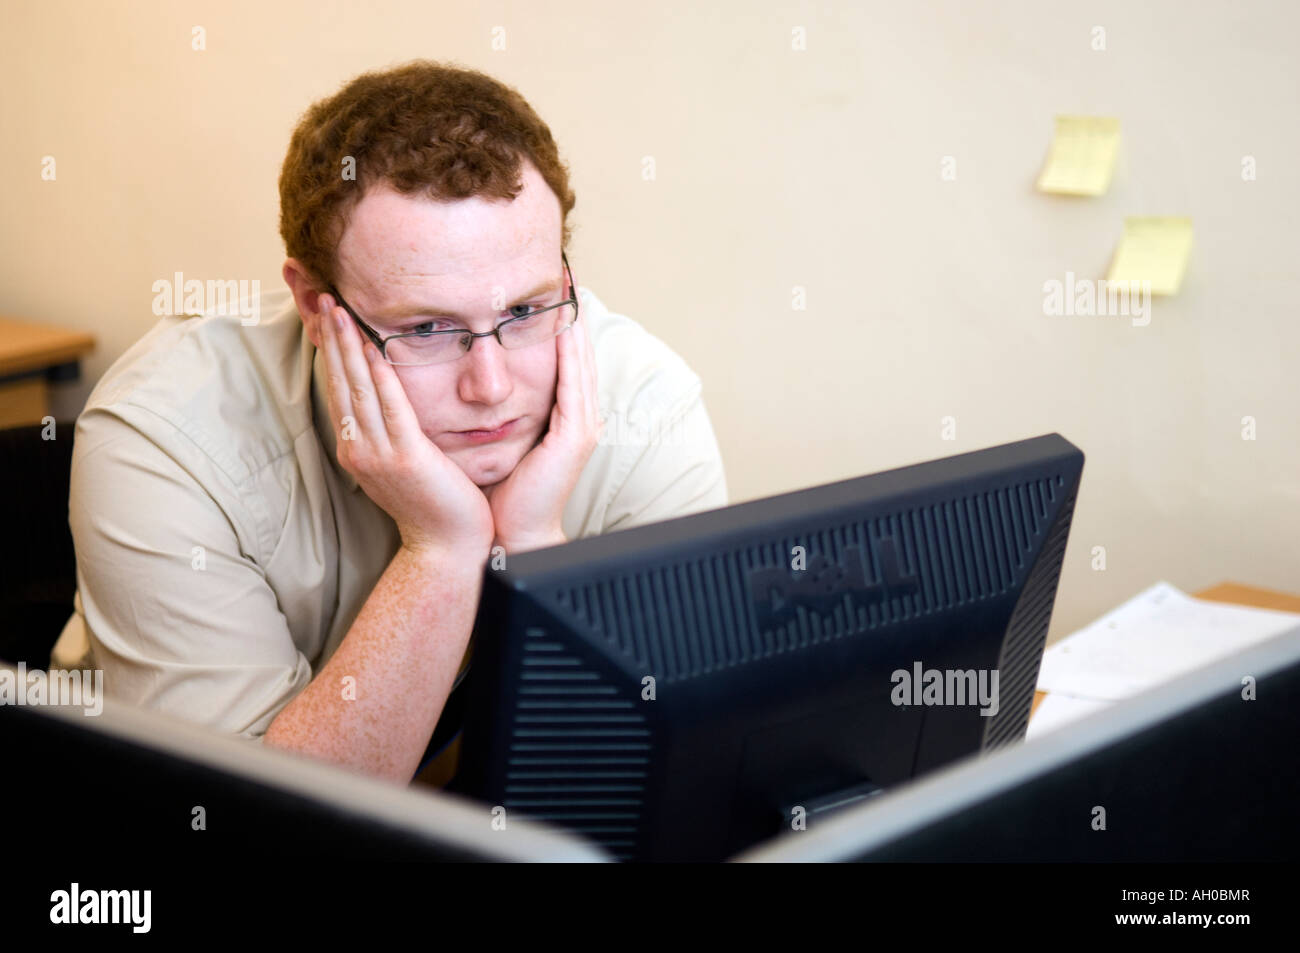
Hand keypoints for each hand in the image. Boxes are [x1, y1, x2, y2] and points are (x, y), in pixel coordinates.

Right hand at [315, 293, 494, 558]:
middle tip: (323, 298)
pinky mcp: (405, 457)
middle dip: (332, 338)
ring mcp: (378, 453)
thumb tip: (390, 407)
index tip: (326, 316)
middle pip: (340, 381)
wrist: (449, 548)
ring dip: (348, 345)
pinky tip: (372, 347)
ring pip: (357, 387)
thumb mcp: (407, 463)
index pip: (339, 389)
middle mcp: (360, 448)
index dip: (332, 351)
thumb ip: (395, 434)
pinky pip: (389, 406)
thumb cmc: (436, 506)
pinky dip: (378, 374)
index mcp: (359, 449)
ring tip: (339, 309)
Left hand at [482, 307, 602, 553]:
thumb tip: (464, 383)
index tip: (546, 291)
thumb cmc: (500, 494)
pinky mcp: (575, 436)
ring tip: (568, 288)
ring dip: (574, 324)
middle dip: (571, 313)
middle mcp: (578, 419)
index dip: (558, 326)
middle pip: (577, 355)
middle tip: (564, 273)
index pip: (562, 362)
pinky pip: (575, 385)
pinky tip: (564, 327)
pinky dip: (572, 354)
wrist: (511, 535)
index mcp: (560, 420)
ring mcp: (581, 427)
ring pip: (580, 363)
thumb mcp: (497, 441)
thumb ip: (494, 411)